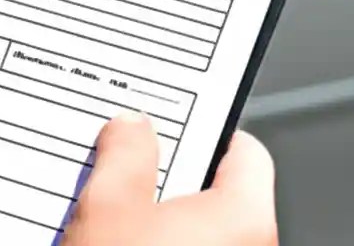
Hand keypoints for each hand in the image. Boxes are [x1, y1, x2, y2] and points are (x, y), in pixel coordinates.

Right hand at [63, 113, 277, 244]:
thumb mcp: (110, 205)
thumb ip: (125, 153)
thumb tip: (131, 127)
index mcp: (245, 216)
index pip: (244, 148)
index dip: (204, 127)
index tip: (170, 119)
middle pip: (214, 189)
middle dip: (166, 173)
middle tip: (124, 162)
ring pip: (193, 226)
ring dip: (155, 214)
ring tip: (108, 210)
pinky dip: (153, 241)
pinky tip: (112, 240)